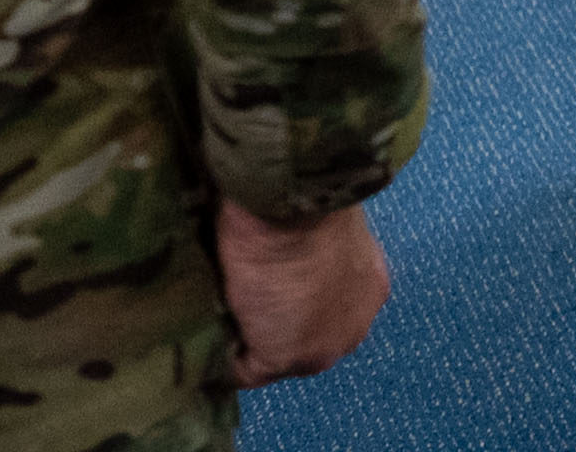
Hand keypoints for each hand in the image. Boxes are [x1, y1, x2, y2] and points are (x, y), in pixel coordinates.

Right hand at [219, 200, 387, 388]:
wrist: (293, 209)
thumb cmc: (306, 204)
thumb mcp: (321, 230)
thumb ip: (314, 256)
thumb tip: (284, 258)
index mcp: (368, 287)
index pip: (329, 312)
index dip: (295, 306)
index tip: (266, 293)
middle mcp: (356, 325)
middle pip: (308, 342)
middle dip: (274, 329)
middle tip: (238, 309)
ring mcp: (322, 348)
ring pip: (276, 359)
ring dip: (246, 343)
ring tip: (216, 320)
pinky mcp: (285, 358)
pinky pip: (244, 371)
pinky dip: (223, 357)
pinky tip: (206, 333)